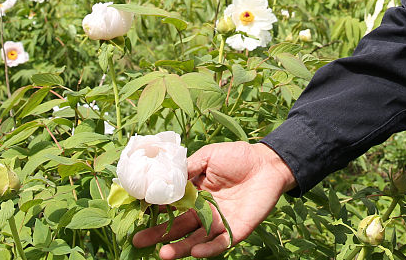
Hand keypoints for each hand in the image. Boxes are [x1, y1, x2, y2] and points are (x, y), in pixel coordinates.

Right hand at [132, 141, 295, 258]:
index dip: (155, 209)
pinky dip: (208, 249)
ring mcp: (219, 222)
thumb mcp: (209, 155)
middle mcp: (203, 211)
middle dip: (158, 235)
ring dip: (179, 248)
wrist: (267, 163)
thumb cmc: (237, 156)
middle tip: (138, 240)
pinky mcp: (236, 230)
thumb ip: (189, 166)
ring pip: (195, 239)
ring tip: (163, 255)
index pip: (171, 205)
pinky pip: (220, 243)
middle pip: (178, 226)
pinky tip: (195, 252)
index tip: (137, 211)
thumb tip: (165, 177)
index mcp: (194, 193)